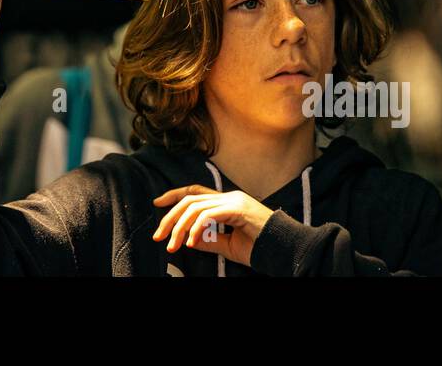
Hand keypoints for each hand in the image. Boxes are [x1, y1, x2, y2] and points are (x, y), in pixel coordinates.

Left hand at [151, 185, 275, 266]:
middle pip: (189, 199)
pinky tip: (190, 242)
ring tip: (173, 245)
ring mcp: (233, 201)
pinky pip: (208, 215)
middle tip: (159, 236)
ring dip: (179, 227)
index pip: (195, 192)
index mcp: (227, 202)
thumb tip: (187, 238)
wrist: (284, 250)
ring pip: (195, 207)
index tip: (157, 203)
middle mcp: (229, 197)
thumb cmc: (260, 247)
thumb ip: (209, 239)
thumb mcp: (228, 245)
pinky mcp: (238, 209)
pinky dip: (195, 229)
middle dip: (170, 217)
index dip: (174, 195)